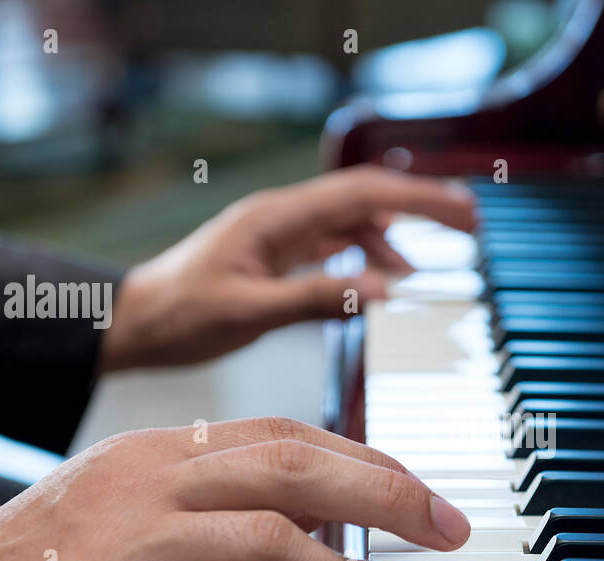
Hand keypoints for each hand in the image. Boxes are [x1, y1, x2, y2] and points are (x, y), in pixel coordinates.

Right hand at [0, 417, 471, 560]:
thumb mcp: (124, 505)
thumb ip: (209, 501)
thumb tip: (315, 520)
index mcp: (155, 451)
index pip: (283, 435)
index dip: (365, 459)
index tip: (421, 491)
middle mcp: (146, 482)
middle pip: (292, 468)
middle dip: (386, 494)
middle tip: (447, 529)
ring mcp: (124, 546)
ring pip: (265, 541)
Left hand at [101, 166, 476, 371]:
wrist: (132, 324)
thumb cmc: (177, 317)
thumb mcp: (247, 312)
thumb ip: (315, 298)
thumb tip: (383, 288)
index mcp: (276, 218)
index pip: (363, 194)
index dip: (419, 200)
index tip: (464, 213)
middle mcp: (282, 217)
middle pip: (366, 198)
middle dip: (421, 207)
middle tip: (471, 224)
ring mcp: (280, 235)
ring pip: (352, 221)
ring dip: (394, 236)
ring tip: (429, 267)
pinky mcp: (277, 257)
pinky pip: (334, 245)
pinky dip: (366, 257)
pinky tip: (381, 279)